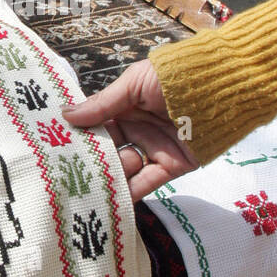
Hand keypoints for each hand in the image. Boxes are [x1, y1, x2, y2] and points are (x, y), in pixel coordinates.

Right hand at [62, 59, 198, 200]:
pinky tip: (108, 200)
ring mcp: (155, 149)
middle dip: (90, 161)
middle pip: (109, 150)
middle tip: (63, 175)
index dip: (79, 135)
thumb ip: (103, 103)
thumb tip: (66, 115)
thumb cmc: (176, 76)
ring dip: (107, 179)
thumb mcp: (135, 84)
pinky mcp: (172, 167)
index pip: (98, 124)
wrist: (221, 87)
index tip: (55, 147)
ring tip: (81, 191)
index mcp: (128, 106)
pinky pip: (146, 182)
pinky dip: (129, 193)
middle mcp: (139, 129)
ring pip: (125, 169)